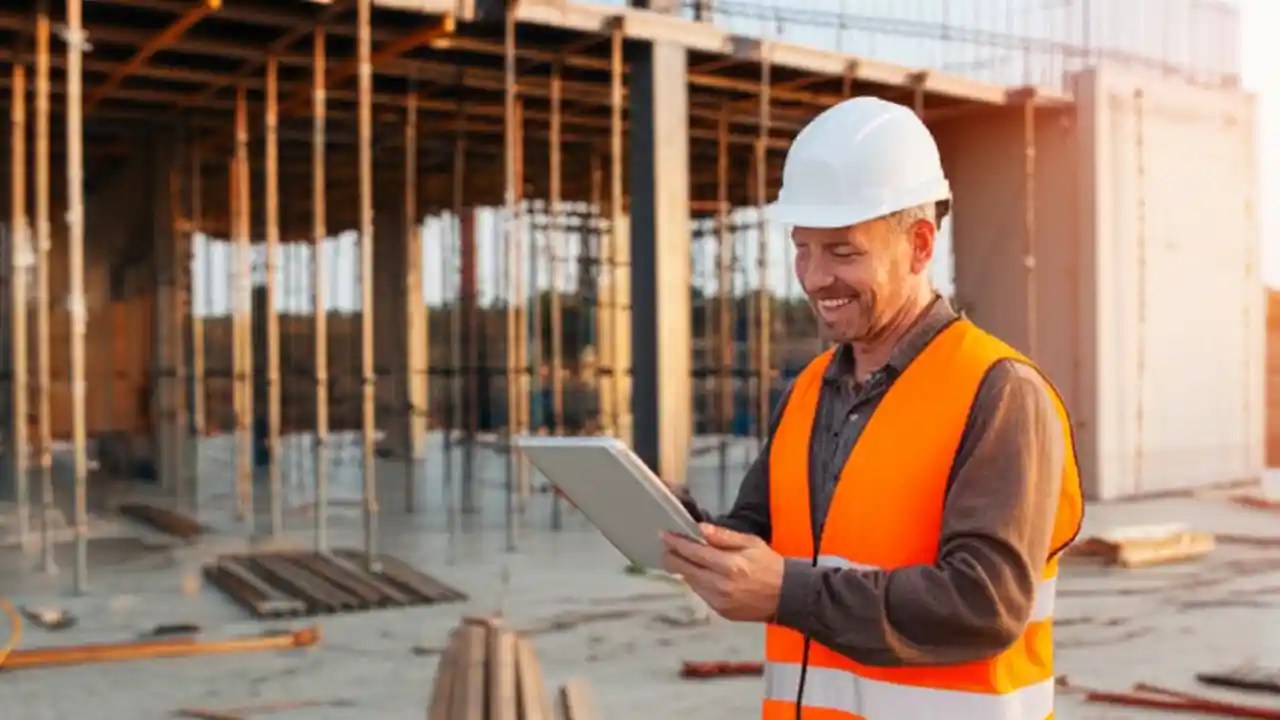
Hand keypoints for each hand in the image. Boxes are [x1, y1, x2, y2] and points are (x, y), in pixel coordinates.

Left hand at [660, 523, 784, 621]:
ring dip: (684, 570)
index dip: (676, 543)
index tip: (663, 535)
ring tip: (680, 559)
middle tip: (665, 548)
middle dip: (672, 557)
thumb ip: (724, 536)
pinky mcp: (720, 612)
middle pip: (686, 569)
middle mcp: (720, 585)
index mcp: (729, 565)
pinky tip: (699, 574)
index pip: (693, 552)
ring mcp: (719, 601)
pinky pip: (701, 593)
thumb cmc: (769, 565)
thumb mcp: (751, 543)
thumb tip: (700, 529)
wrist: (787, 596)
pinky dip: (697, 582)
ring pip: (691, 583)